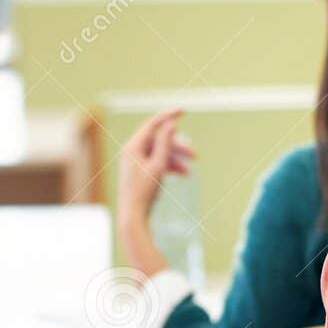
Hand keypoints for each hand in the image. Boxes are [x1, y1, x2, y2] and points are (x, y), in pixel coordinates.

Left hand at [116, 108, 194, 227]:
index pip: (153, 124)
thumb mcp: (158, 165)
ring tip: (191, 170)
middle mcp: (132, 151)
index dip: (168, 116)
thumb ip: (165, 143)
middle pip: (159, 140)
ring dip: (176, 158)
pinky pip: (157, 162)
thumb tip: (170, 123)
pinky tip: (184, 174)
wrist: (134, 216)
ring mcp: (135, 161)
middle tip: (195, 155)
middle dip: (178, 146)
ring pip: (160, 152)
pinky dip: (170, 166)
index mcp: (133, 146)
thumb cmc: (144, 192)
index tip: (184, 110)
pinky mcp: (140, 171)